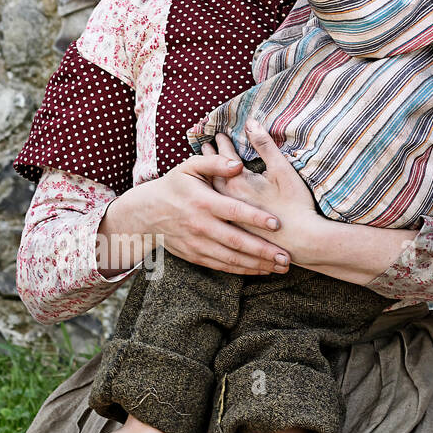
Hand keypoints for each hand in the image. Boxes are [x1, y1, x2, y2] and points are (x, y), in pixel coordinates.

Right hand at [119, 149, 292, 275]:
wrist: (146, 213)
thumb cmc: (173, 186)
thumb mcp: (189, 167)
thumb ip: (214, 162)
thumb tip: (238, 164)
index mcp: (203, 202)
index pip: (234, 211)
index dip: (256, 218)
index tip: (277, 224)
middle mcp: (201, 225)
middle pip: (237, 241)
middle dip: (263, 250)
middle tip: (287, 257)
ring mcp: (198, 244)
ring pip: (231, 258)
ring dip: (257, 265)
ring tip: (280, 267)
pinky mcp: (195, 256)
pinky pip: (222, 266)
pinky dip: (242, 270)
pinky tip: (261, 270)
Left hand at [202, 120, 318, 251]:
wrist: (300, 242)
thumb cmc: (294, 204)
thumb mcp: (281, 169)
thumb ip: (264, 145)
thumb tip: (251, 122)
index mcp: (238, 182)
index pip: (225, 158)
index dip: (223, 144)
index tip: (219, 134)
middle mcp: (228, 199)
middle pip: (213, 174)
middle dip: (210, 159)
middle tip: (205, 147)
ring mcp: (229, 216)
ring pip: (213, 193)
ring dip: (209, 178)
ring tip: (206, 168)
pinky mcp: (234, 229)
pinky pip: (218, 211)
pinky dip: (214, 199)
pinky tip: (215, 198)